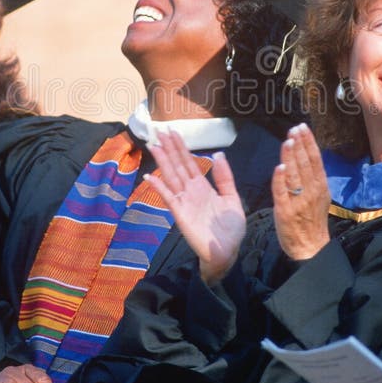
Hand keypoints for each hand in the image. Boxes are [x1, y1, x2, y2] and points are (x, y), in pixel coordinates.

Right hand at [145, 131, 245, 285]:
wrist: (228, 251)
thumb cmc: (230, 228)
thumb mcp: (231, 198)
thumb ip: (224, 177)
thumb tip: (218, 154)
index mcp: (203, 187)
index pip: (190, 163)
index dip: (181, 148)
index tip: (173, 132)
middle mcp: (191, 191)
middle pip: (178, 166)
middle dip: (170, 149)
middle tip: (160, 132)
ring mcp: (184, 202)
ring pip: (172, 177)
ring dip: (163, 162)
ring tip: (154, 146)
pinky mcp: (180, 214)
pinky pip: (169, 198)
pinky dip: (159, 187)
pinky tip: (150, 177)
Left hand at [271, 123, 330, 260]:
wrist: (310, 247)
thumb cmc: (312, 220)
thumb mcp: (320, 197)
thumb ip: (314, 178)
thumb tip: (308, 155)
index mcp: (320, 187)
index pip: (315, 160)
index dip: (309, 143)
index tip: (302, 128)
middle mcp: (311, 192)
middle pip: (305, 164)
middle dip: (299, 144)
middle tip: (294, 129)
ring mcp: (298, 201)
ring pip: (295, 175)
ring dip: (291, 157)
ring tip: (288, 141)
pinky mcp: (285, 211)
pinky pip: (282, 193)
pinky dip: (281, 180)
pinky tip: (279, 167)